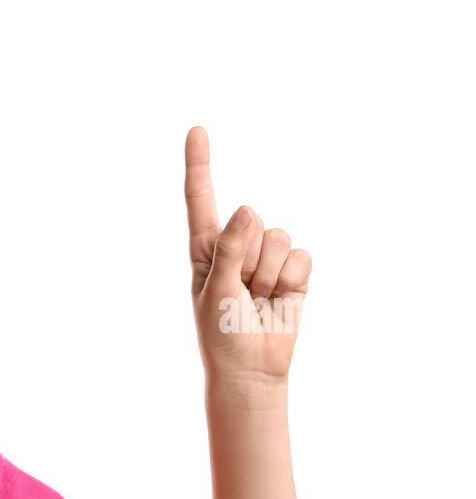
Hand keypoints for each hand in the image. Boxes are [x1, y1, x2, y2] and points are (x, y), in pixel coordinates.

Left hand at [184, 126, 311, 385]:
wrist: (250, 369)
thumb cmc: (220, 333)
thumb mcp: (214, 290)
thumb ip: (228, 249)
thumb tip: (247, 209)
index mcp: (205, 247)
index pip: (201, 199)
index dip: (200, 164)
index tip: (196, 129)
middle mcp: (236, 244)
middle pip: (252, 221)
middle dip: (249, 260)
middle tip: (240, 294)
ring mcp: (267, 257)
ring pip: (279, 238)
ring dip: (269, 275)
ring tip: (257, 300)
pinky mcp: (294, 270)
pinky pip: (301, 257)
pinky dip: (291, 281)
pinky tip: (279, 301)